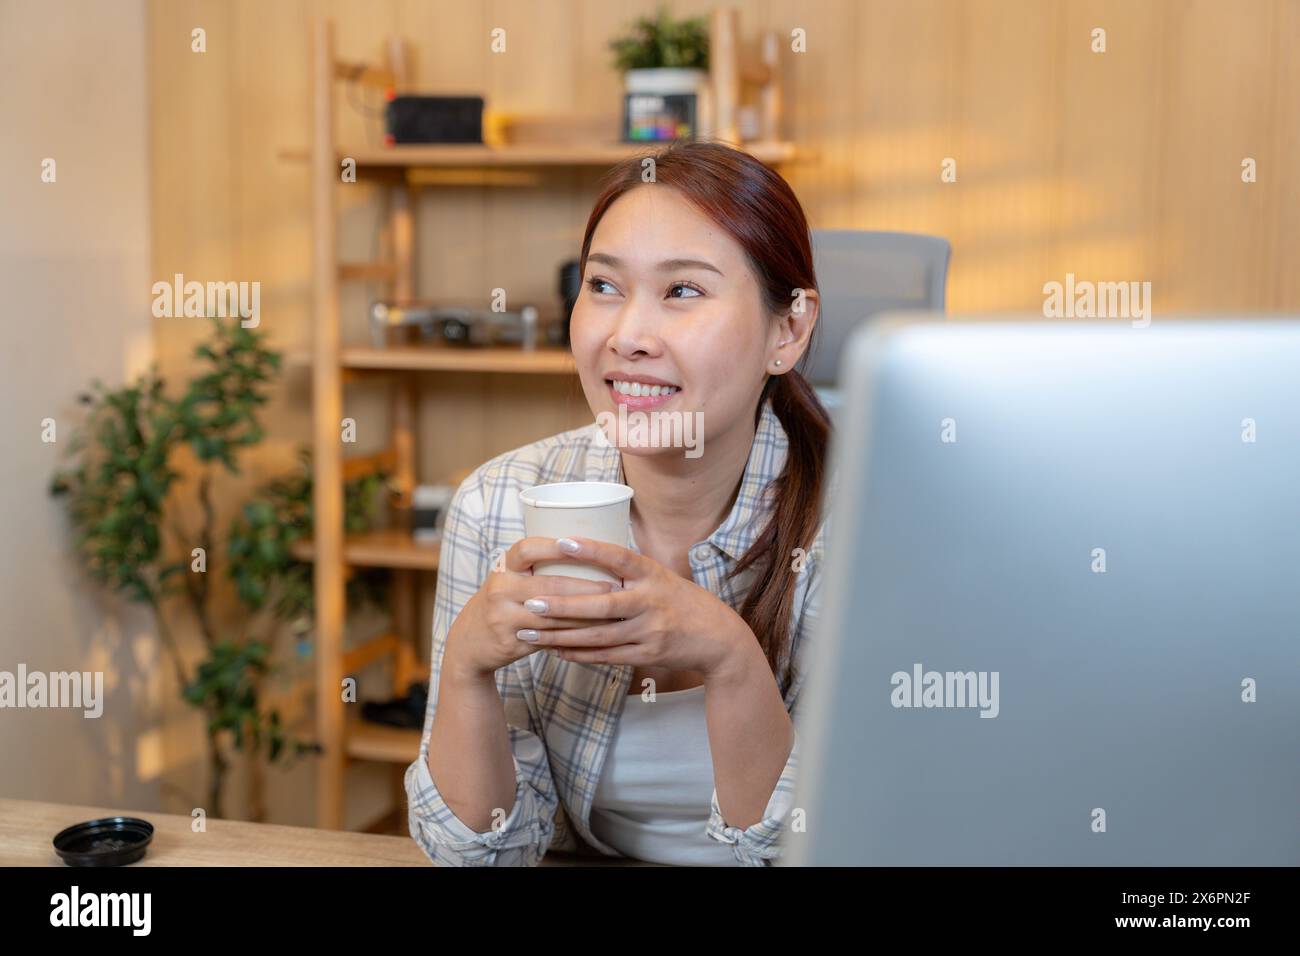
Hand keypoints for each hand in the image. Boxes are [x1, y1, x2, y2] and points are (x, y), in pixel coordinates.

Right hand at [445, 536, 624, 677]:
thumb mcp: (511, 579)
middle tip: (615, 585)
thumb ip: (539, 569)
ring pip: (553, 615)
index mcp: (504, 568)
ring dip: (586, 614)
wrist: (469, 642)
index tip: (578, 542)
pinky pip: (550, 638)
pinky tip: (595, 632)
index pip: (527, 549)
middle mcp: (501, 589)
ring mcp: (503, 617)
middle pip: (548, 585)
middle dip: (586, 586)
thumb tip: (592, 554)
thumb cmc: (503, 603)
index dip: (552, 545)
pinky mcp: (511, 642)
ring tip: (613, 611)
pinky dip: (574, 635)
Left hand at [515, 536, 751, 678]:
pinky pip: (606, 656)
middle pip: (601, 605)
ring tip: (529, 633)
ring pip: (597, 636)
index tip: (561, 542)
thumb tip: (587, 552)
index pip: (619, 557)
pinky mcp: (646, 656)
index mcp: (653, 575)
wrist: (718, 639)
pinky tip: (555, 650)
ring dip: (560, 636)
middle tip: (530, 601)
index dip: (591, 549)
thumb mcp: (661, 577)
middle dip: (562, 605)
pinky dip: (579, 654)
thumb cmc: (682, 601)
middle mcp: (650, 602)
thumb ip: (629, 570)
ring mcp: (649, 631)